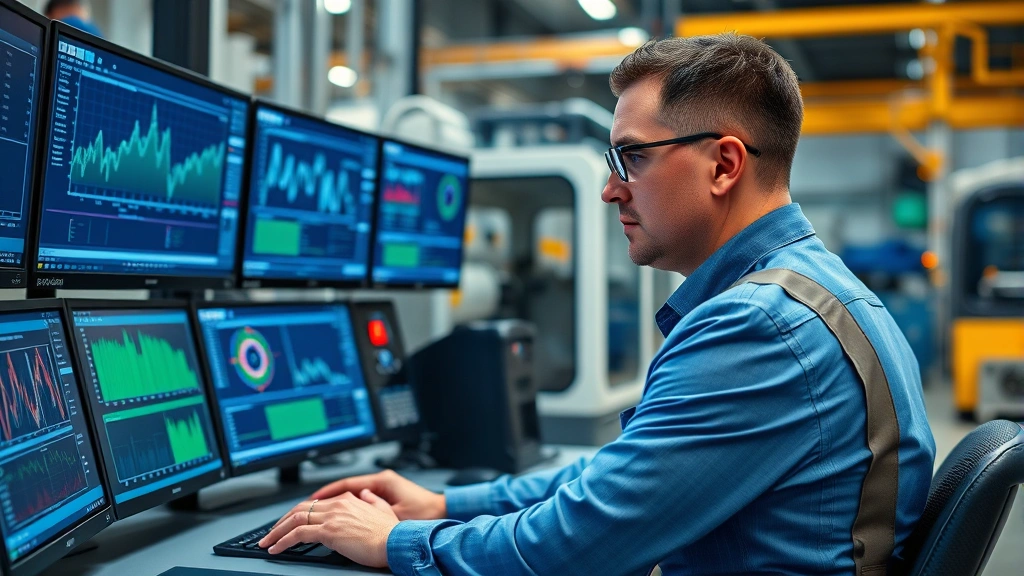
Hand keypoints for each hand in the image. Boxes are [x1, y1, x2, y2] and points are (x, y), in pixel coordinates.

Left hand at [260, 490, 398, 567]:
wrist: (396, 542)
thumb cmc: (392, 533)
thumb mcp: (383, 510)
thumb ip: (372, 501)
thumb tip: (366, 494)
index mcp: (348, 500)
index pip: (314, 504)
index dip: (297, 513)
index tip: (288, 522)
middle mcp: (337, 505)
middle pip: (300, 509)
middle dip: (281, 521)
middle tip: (271, 533)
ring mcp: (332, 517)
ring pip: (295, 519)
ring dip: (277, 532)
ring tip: (267, 542)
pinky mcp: (329, 531)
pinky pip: (298, 534)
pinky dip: (283, 541)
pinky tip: (277, 548)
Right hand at [311, 469, 445, 520]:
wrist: (441, 512)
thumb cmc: (424, 512)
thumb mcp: (396, 513)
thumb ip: (374, 509)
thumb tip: (353, 507)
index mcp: (382, 481)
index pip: (347, 484)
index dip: (327, 492)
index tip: (312, 499)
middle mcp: (380, 481)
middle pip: (346, 488)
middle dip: (327, 498)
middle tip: (308, 507)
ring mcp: (382, 488)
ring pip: (351, 494)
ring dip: (335, 502)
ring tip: (318, 512)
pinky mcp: (386, 495)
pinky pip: (360, 499)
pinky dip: (348, 506)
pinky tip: (338, 515)